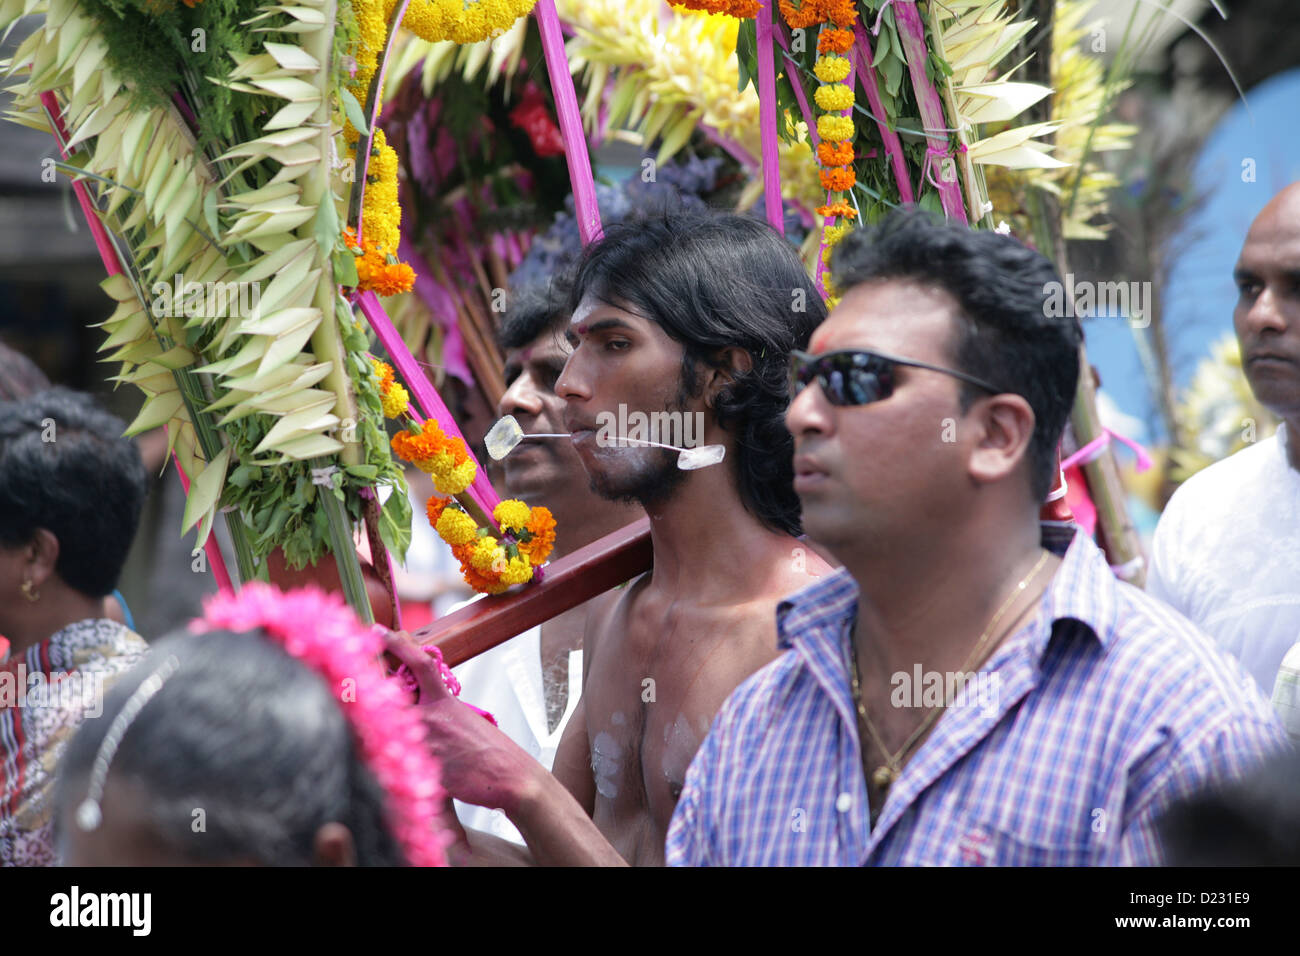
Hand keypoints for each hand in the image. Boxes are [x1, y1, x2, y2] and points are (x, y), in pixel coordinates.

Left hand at [385, 631, 539, 815]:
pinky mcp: (421, 771)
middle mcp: (431, 718)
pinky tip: (396, 773)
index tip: (377, 631)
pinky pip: (393, 765)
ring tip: (381, 746)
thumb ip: (438, 709)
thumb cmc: (492, 749)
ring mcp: (425, 744)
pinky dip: (391, 767)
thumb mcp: (465, 718)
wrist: (509, 777)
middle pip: (387, 699)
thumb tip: (416, 706)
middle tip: (361, 697)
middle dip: (373, 701)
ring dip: (380, 739)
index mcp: (444, 701)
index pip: (419, 663)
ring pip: (384, 734)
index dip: (397, 644)